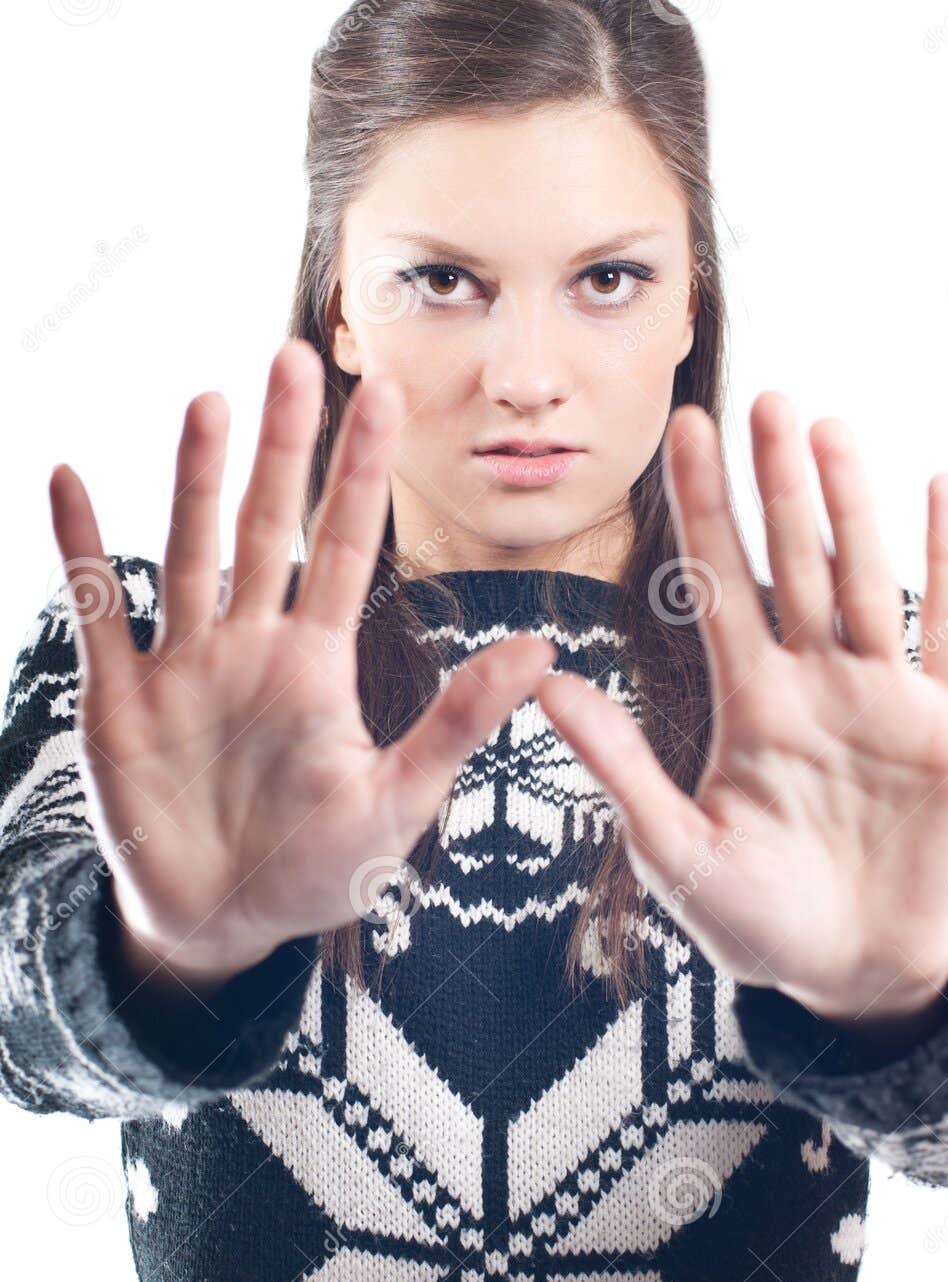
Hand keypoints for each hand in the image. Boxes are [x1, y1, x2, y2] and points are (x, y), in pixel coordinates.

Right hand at [49, 340, 556, 981]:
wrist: (221, 925)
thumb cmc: (316, 869)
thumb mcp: (397, 800)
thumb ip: (459, 722)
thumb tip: (545, 649)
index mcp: (315, 663)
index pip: (343, 545)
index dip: (363, 472)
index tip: (385, 393)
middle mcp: (249, 646)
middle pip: (266, 524)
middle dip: (283, 445)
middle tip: (295, 356)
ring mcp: (182, 666)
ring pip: (188, 551)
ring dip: (194, 479)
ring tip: (210, 402)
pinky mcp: (119, 700)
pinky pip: (98, 611)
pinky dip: (83, 551)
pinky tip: (69, 481)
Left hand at [535, 391, 947, 1027]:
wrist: (851, 971)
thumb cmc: (756, 920)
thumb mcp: (676, 849)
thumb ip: (618, 765)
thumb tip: (546, 685)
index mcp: (749, 701)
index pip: (719, 584)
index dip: (703, 507)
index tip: (681, 429)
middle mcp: (814, 682)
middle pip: (795, 563)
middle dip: (777, 485)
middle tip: (764, 399)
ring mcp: (882, 697)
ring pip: (867, 580)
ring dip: (851, 506)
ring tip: (831, 429)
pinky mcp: (947, 725)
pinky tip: (941, 487)